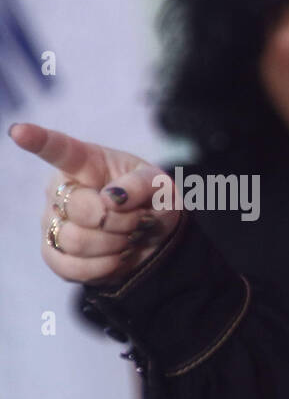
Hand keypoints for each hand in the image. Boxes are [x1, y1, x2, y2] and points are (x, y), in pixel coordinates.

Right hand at [9, 123, 182, 285]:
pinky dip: (104, 267)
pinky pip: (72, 267)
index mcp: (84, 163)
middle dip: (119, 220)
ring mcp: (52, 221)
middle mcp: (60, 190)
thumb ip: (141, 184)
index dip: (38, 140)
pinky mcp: (54, 254)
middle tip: (136, 219)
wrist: (153, 238)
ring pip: (75, 240)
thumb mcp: (159, 186)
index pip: (58, 149)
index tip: (19, 131)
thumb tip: (112, 198)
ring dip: (114, 244)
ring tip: (127, 236)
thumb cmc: (150, 201)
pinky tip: (116, 257)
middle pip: (79, 208)